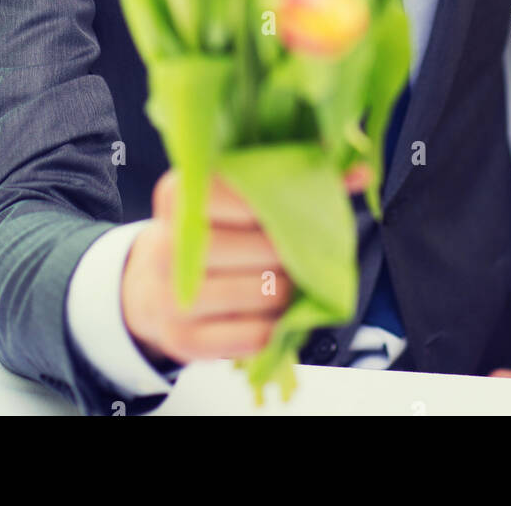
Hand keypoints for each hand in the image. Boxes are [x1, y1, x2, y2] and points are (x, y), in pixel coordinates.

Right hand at [122, 162, 370, 369]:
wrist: (150, 288)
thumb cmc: (205, 234)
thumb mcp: (231, 196)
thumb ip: (292, 177)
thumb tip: (361, 170)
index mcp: (176, 195)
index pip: (244, 192)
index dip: (282, 203)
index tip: (297, 207)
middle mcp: (167, 243)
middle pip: (263, 247)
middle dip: (292, 252)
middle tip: (296, 252)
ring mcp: (170, 295)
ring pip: (265, 293)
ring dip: (288, 290)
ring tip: (283, 280)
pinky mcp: (182, 339)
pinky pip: (255, 336)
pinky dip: (274, 326)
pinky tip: (267, 311)